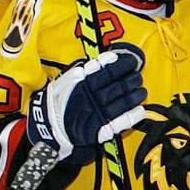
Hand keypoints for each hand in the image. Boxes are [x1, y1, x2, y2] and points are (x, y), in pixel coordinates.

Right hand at [27, 46, 146, 164]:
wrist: (47, 125)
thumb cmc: (59, 100)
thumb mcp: (66, 80)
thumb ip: (83, 69)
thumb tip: (105, 59)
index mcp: (82, 82)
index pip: (107, 70)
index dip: (123, 64)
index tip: (132, 60)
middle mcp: (91, 97)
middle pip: (118, 86)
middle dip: (132, 79)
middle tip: (138, 76)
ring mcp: (96, 113)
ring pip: (122, 102)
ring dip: (136, 96)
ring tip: (142, 91)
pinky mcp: (99, 130)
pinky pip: (119, 122)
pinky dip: (132, 116)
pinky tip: (140, 110)